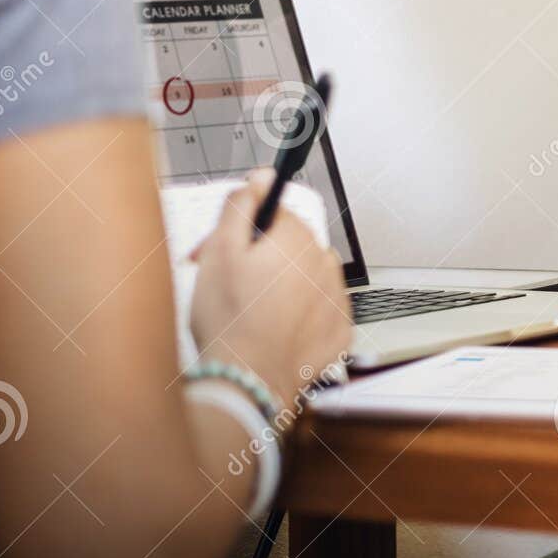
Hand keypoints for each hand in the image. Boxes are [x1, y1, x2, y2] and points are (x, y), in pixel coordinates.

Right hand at [190, 171, 352, 405]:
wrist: (247, 379)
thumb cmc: (230, 320)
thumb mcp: (219, 250)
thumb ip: (241, 205)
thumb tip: (259, 178)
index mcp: (298, 241)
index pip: (275, 213)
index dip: (244, 228)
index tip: (227, 245)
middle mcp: (325, 265)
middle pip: (291, 244)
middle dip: (261, 255)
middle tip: (229, 279)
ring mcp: (336, 299)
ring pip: (307, 276)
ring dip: (283, 283)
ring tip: (251, 308)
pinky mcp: (338, 330)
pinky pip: (319, 309)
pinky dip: (301, 313)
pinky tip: (274, 326)